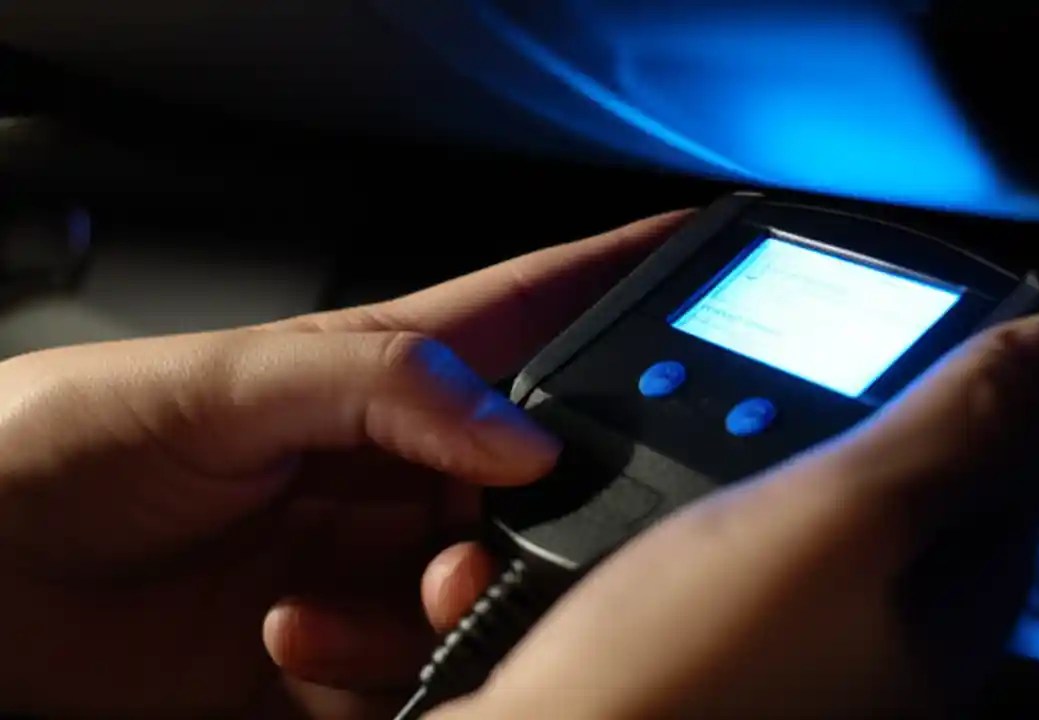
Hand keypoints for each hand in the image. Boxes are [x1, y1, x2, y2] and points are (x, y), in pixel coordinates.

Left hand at [0, 210, 690, 718]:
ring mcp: (371, 559)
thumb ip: (376, 382)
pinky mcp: (336, 651)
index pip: (533, 313)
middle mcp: (393, 466)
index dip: (623, 283)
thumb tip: (518, 429)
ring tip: (384, 589)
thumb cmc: (59, 447)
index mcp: (380, 371)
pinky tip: (299, 637)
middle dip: (553, 507)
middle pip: (543, 475)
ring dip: (460, 598)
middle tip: (488, 527)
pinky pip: (416, 671)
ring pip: (493, 582)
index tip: (703, 272)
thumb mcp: (217, 382)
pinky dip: (377, 666)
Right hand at [430, 314, 1038, 718]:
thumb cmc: (686, 666)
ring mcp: (810, 644)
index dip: (998, 371)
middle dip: (886, 404)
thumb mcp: (837, 520)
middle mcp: (894, 634)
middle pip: (923, 486)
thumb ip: (951, 431)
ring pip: (828, 509)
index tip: (952, 302)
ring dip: (794, 444)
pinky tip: (690, 478)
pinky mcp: (730, 647)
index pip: (1022, 464)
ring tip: (748, 392)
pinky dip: (731, 497)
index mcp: (953, 606)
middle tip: (830, 334)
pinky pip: (751, 544)